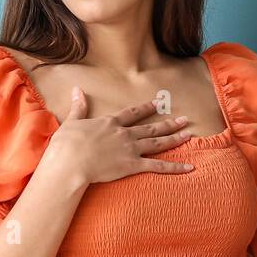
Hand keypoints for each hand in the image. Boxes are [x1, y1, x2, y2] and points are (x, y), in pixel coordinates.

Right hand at [44, 91, 197, 186]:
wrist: (70, 162)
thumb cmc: (67, 144)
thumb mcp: (72, 121)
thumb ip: (79, 106)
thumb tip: (77, 89)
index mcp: (110, 123)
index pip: (133, 113)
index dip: (146, 107)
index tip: (158, 102)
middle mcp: (124, 133)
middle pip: (151, 127)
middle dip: (169, 123)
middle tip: (184, 119)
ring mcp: (130, 149)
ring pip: (158, 142)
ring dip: (175, 138)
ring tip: (189, 134)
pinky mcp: (132, 165)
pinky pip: (158, 166)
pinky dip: (174, 167)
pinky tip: (189, 167)